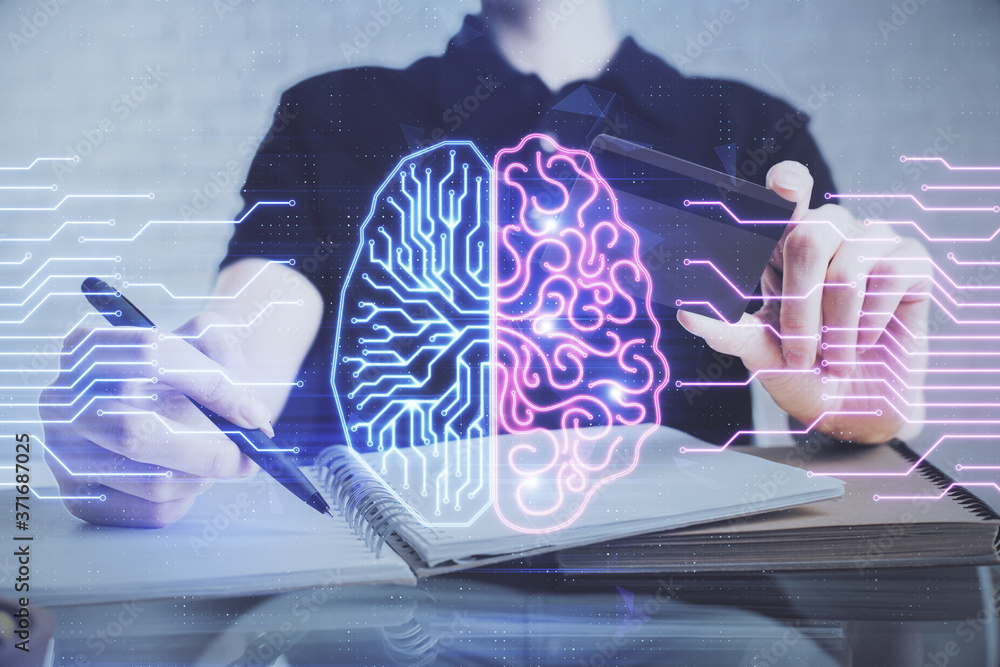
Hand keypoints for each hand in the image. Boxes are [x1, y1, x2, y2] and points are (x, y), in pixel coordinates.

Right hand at [39, 311, 270, 526]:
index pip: (150, 358)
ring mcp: (64, 453)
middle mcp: (64, 400)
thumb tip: (252, 419)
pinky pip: (153, 512)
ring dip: (201, 476)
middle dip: (211, 453)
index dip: (210, 386)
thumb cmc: (183, 372)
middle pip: (139, 435)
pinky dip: (187, 498)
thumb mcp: (204, 349)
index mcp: (91, 348)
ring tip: (207, 455)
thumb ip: (228, 373)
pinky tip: (185, 474)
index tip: (255, 414)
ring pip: (153, 482)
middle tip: (247, 457)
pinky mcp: (80, 496)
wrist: (150, 399)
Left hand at [677, 161, 930, 443]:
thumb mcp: (758, 351)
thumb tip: (684, 314)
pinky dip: (871, 322)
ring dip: (837, 328)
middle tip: (800, 353)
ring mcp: (873, 242)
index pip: (788, 190)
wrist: (851, 409)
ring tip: (837, 356)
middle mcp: (831, 231)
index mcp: (787, 242)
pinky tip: (869, 340)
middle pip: (810, 234)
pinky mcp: (912, 262)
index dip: (788, 182)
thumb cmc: (801, 372)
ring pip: (848, 269)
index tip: (784, 186)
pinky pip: (890, 276)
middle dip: (798, 304)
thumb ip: (726, 329)